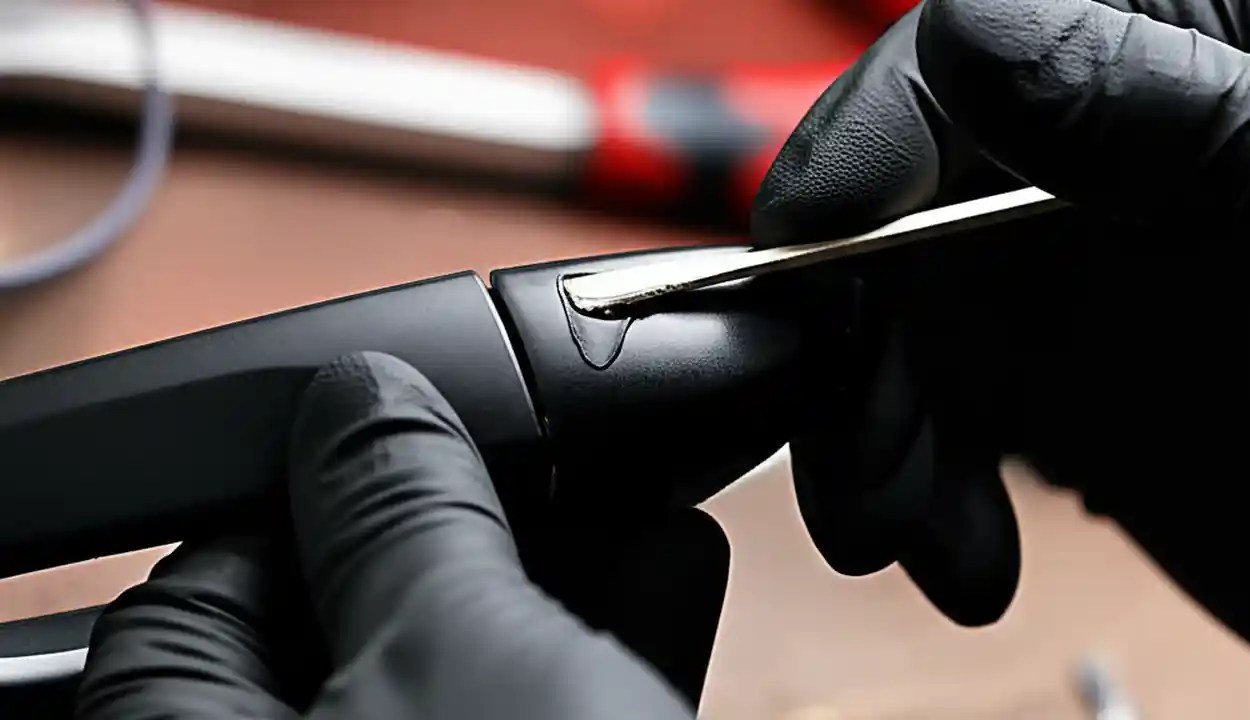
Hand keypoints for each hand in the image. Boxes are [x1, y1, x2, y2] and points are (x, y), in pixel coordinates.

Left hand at [74, 352, 694, 718]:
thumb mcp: (455, 650)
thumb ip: (400, 512)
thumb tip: (368, 398)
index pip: (202, 590)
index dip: (291, 490)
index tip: (374, 428)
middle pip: (361, 612)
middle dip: (464, 515)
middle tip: (520, 446)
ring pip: (478, 657)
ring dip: (563, 564)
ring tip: (626, 485)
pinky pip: (560, 695)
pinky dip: (615, 634)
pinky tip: (674, 562)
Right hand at [754, 0, 1249, 658]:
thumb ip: (1153, 104)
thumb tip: (967, 31)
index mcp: (1166, 68)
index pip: (956, 66)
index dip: (863, 147)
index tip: (811, 243)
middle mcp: (1087, 167)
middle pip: (885, 216)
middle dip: (846, 338)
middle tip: (854, 454)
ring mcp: (1058, 284)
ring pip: (882, 331)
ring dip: (863, 435)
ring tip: (897, 533)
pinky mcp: (1044, 390)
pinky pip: (921, 421)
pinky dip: (914, 494)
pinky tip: (962, 558)